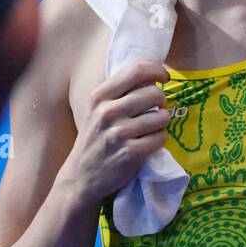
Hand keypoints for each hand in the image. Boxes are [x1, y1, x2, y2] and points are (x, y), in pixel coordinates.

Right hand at [61, 60, 171, 206]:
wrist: (81, 176)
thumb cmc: (95, 138)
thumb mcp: (98, 109)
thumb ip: (120, 91)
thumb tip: (154, 75)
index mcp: (100, 96)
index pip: (137, 71)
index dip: (157, 70)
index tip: (164, 77)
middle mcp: (108, 112)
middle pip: (154, 93)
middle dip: (162, 102)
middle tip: (155, 110)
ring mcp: (119, 133)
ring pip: (162, 116)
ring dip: (162, 122)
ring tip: (150, 129)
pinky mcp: (131, 153)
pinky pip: (161, 137)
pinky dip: (159, 140)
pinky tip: (148, 143)